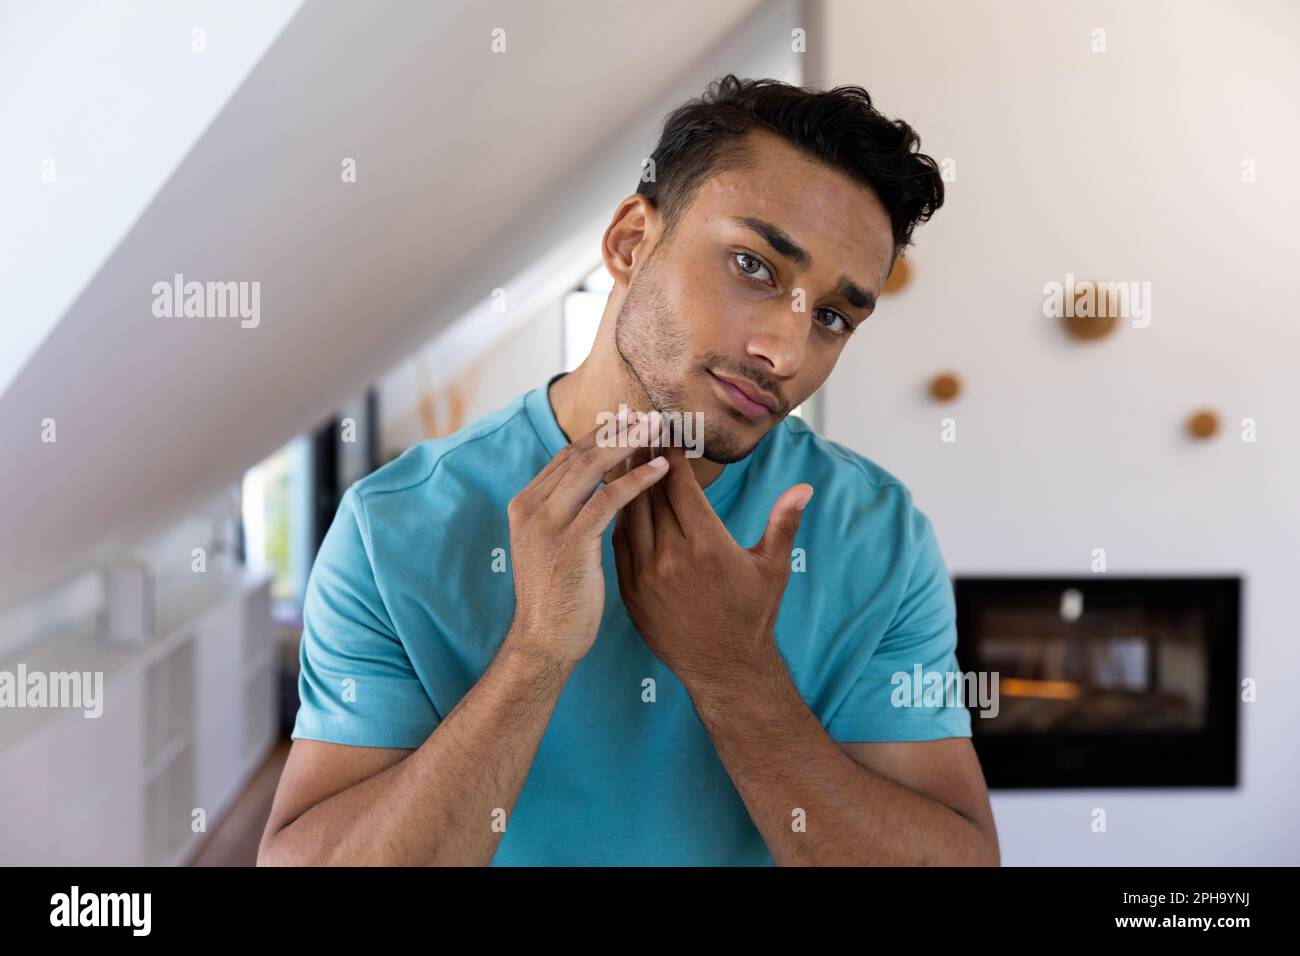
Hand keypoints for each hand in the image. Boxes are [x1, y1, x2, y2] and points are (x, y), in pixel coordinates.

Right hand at [507, 411, 666, 665]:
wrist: (544, 643)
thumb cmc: (558, 598)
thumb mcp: (553, 546)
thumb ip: (568, 514)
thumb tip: (596, 487)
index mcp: (527, 505)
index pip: (567, 456)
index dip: (601, 434)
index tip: (631, 418)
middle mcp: (532, 507)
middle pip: (580, 454)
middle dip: (618, 429)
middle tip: (652, 415)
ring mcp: (547, 524)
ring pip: (592, 468)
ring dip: (630, 444)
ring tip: (660, 431)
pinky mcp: (570, 543)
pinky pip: (608, 500)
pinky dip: (637, 480)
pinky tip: (662, 470)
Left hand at [612, 440, 812, 685]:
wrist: (724, 670)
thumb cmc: (753, 616)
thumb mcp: (772, 568)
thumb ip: (783, 523)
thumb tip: (804, 488)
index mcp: (708, 545)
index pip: (679, 484)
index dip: (670, 453)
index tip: (666, 429)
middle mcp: (672, 557)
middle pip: (649, 493)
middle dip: (643, 457)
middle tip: (637, 428)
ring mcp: (646, 575)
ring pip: (628, 515)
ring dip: (625, 483)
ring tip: (623, 453)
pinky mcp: (630, 591)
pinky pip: (620, 543)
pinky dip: (619, 517)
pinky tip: (619, 498)